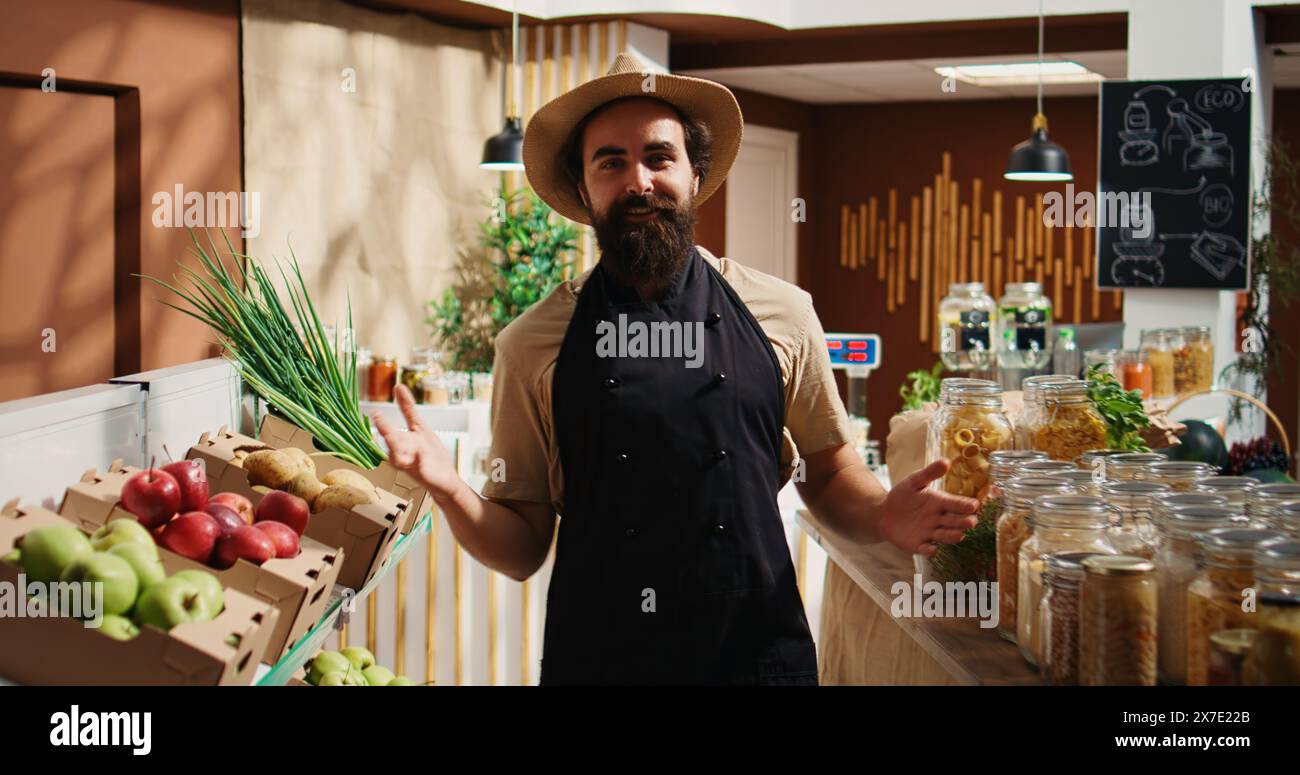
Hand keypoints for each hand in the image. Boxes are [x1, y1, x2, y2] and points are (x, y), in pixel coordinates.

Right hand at [370, 384, 461, 499]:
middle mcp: (406, 449)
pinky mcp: (423, 473)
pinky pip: (420, 466)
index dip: (395, 411)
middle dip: (387, 431)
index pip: (401, 421)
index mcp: (407, 437)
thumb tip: (398, 387)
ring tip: (392, 437)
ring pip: (400, 455)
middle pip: (394, 440)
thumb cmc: (430, 454)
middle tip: (378, 418)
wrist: (444, 481)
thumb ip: (408, 409)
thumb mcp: (421, 428)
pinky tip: (420, 455)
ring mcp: (413, 462)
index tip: (386, 401)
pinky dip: (420, 461)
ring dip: (398, 447)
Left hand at [878, 460, 978, 557]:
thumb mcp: (914, 481)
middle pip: (955, 522)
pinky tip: (932, 550)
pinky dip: (929, 550)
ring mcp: (930, 533)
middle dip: (964, 522)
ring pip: (944, 536)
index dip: (965, 505)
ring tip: (960, 535)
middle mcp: (938, 519)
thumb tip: (946, 461)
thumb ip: (929, 473)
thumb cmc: (903, 496)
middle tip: (972, 521)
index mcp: (940, 503)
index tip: (974, 505)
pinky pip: (926, 549)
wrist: (885, 513)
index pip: (956, 504)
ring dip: (952, 536)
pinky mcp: (918, 545)